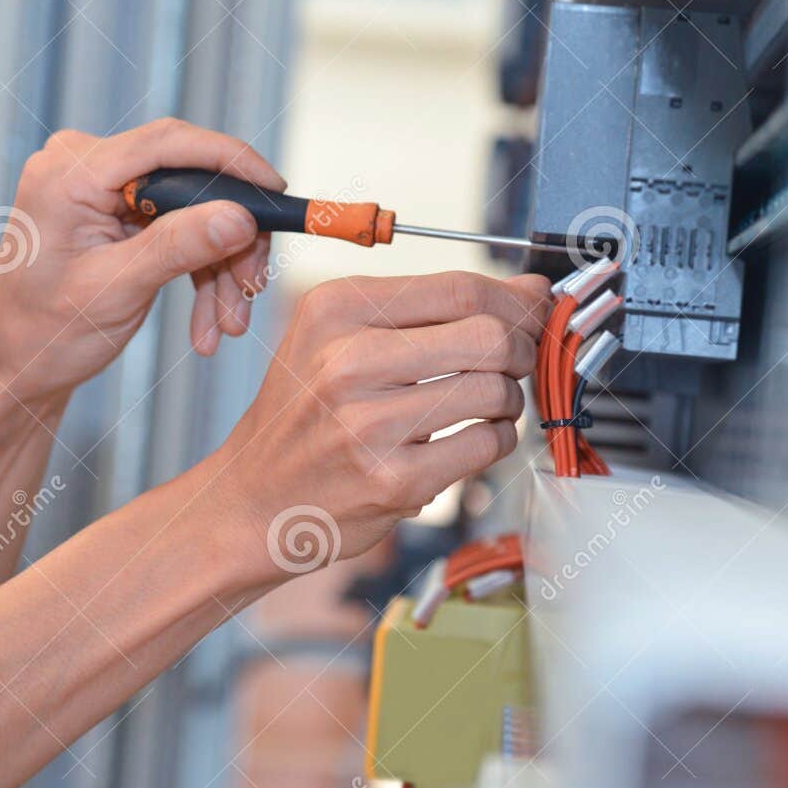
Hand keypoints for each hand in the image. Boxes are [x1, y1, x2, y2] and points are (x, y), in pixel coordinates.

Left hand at [0, 118, 285, 403]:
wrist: (17, 365)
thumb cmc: (46, 332)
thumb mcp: (117, 290)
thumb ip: (178, 248)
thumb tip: (240, 218)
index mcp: (70, 173)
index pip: (167, 143)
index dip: (231, 161)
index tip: (276, 190)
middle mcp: (83, 166)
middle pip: (188, 182)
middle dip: (227, 240)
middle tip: (252, 289)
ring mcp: (99, 187)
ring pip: (191, 211)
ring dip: (218, 267)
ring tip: (228, 324)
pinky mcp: (114, 211)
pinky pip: (177, 228)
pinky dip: (199, 271)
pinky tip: (210, 320)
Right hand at [203, 271, 551, 579]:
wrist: (254, 500)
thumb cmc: (304, 416)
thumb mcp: (341, 338)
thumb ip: (431, 308)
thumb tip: (530, 288)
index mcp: (335, 310)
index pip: (459, 288)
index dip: (515, 300)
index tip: (533, 311)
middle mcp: (346, 362)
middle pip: (488, 336)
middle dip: (522, 349)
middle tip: (517, 362)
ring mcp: (369, 425)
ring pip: (495, 390)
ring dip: (510, 399)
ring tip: (486, 404)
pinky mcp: (394, 480)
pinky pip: (486, 445)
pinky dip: (497, 440)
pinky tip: (472, 438)